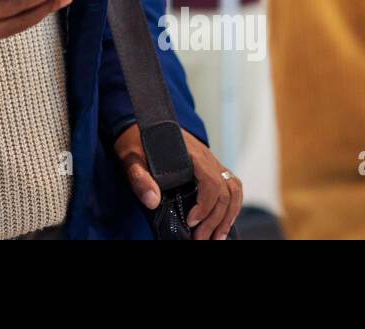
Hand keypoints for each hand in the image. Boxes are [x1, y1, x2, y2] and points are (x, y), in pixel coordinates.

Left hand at [114, 124, 242, 239]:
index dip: (205, 205)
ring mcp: (211, 161)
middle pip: (224, 190)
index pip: (210, 181)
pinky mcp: (210, 166)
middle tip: (201, 239)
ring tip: (216, 237)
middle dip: (215, 219)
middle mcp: (205, 156)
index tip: (190, 221)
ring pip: (233, 188)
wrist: (138, 125)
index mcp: (190, 153)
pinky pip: (231, 185)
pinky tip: (223, 222)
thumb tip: (152, 201)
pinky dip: (232, 206)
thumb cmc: (135, 142)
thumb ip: (140, 178)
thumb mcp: (131, 159)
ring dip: (228, 215)